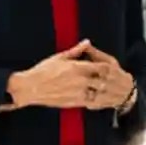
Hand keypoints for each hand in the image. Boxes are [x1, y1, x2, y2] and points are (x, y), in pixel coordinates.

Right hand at [6, 40, 131, 109]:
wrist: (30, 87)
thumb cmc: (42, 71)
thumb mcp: (60, 57)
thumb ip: (76, 51)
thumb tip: (86, 42)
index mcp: (78, 68)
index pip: (101, 67)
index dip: (108, 68)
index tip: (112, 68)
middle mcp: (80, 80)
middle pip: (103, 81)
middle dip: (109, 80)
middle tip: (116, 80)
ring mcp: (78, 92)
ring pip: (99, 93)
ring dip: (105, 91)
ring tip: (110, 90)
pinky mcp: (74, 102)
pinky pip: (91, 102)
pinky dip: (97, 100)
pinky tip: (99, 98)